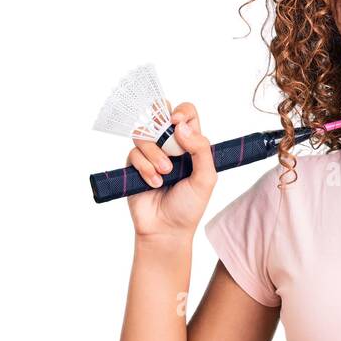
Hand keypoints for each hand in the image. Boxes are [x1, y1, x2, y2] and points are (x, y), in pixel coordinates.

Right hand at [125, 102, 217, 240]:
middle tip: (166, 129)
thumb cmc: (190, 205)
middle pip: (159, 117)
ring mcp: (151, 154)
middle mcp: (171, 146)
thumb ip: (201, 150)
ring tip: (166, 173)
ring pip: (144, 135)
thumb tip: (181, 126)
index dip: (182, 112)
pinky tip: (154, 183)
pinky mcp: (134, 165)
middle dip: (159, 119)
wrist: (167, 229)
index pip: (187, 116)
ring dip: (155, 154)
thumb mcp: (206, 178)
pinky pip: (134, 153)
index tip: (177, 122)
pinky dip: (145, 168)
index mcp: (191, 145)